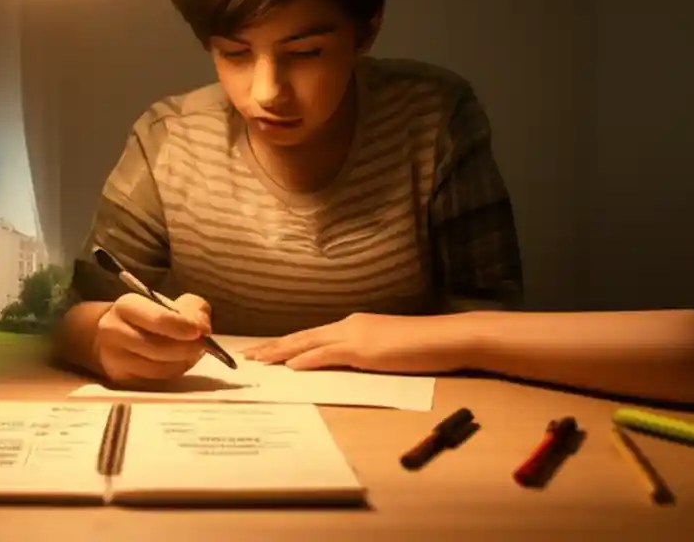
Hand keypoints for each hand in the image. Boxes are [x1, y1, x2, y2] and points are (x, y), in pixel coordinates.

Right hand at [93, 292, 210, 383]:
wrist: (113, 335)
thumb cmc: (146, 317)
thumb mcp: (166, 302)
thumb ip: (190, 307)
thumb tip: (203, 326)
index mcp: (127, 306)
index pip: (158, 319)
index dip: (183, 326)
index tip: (201, 330)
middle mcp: (114, 331)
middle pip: (159, 348)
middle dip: (187, 348)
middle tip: (203, 344)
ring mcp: (115, 358)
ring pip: (159, 368)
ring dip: (183, 362)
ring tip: (192, 353)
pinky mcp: (121, 379)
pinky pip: (155, 381)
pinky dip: (173, 372)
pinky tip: (178, 362)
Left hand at [243, 312, 468, 373]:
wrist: (445, 338)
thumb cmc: (422, 346)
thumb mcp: (386, 350)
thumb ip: (364, 354)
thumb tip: (348, 364)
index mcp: (353, 326)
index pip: (312, 335)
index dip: (286, 343)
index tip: (264, 350)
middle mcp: (348, 326)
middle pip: (302, 336)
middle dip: (273, 347)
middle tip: (248, 355)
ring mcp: (355, 335)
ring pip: (308, 343)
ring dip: (280, 352)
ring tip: (258, 361)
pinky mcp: (363, 349)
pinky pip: (328, 354)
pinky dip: (307, 360)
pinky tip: (291, 367)